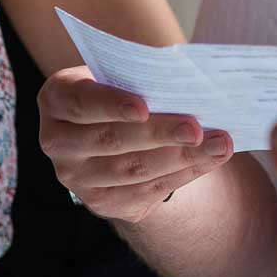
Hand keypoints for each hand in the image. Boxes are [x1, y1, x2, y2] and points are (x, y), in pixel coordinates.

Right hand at [36, 66, 235, 222]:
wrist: (115, 126)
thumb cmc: (122, 87)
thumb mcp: (120, 74)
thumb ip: (142, 76)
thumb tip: (190, 81)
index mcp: (57, 99)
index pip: (80, 103)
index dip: (111, 104)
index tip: (144, 106)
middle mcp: (58, 142)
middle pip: (110, 140)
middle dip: (158, 134)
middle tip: (195, 128)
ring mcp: (77, 179)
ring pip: (132, 171)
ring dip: (180, 158)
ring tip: (218, 143)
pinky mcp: (102, 203)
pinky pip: (146, 192)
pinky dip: (184, 174)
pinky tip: (211, 159)